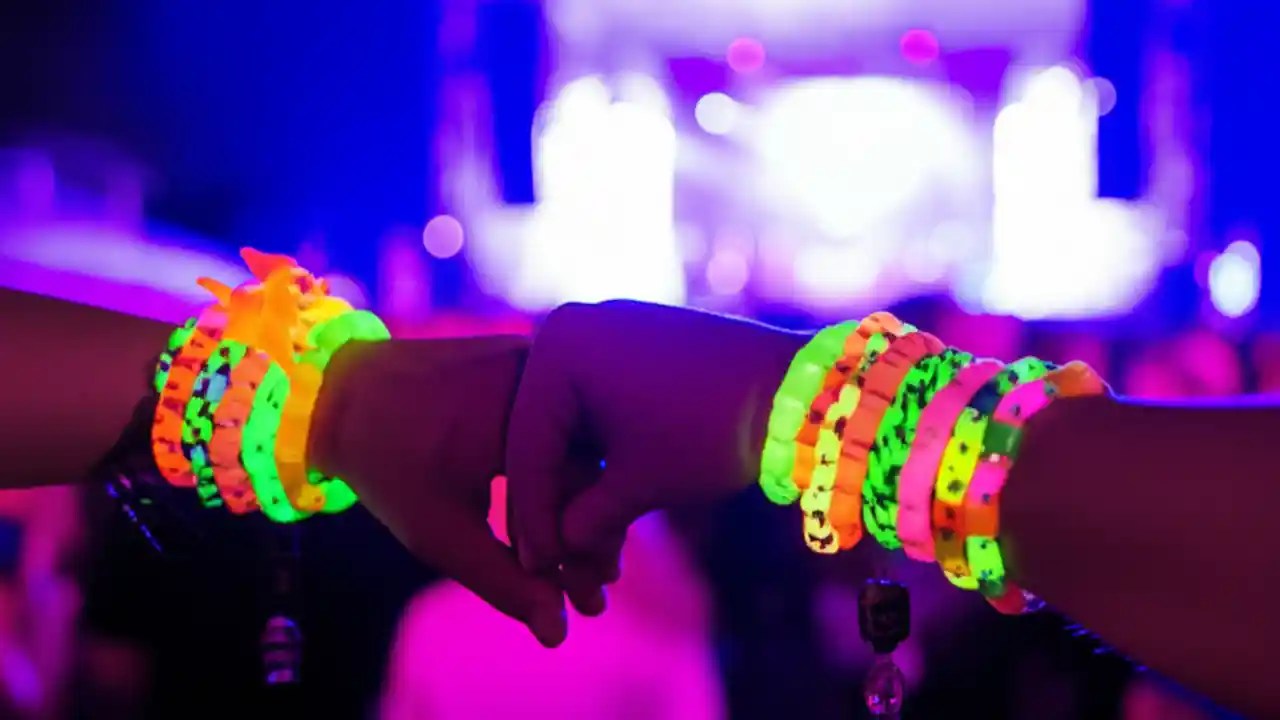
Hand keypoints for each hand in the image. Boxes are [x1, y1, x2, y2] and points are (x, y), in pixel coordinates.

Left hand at [310, 336, 567, 646]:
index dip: (587, 559)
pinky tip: (562, 508)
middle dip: (593, 534)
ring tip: (583, 555)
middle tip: (598, 587)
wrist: (346, 391)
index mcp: (520, 417)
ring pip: (580, 443)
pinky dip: (563, 463)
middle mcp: (539, 378)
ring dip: (581, 499)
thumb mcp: (442, 534)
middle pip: (590, 468)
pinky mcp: (531, 356)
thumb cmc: (389, 467)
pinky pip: (562, 418)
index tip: (593, 603)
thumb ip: (505, 583)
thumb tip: (558, 633)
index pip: (580, 497)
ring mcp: (538, 360)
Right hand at [505, 301, 803, 630]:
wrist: (796, 390)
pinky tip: (605, 511)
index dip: (531, 518)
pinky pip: (598, 409)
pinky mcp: (632, 348)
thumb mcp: (639, 484)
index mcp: (558, 344)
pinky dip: (602, 458)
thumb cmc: (711, 432)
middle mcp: (571, 326)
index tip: (534, 569)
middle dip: (553, 504)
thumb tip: (554, 552)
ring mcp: (603, 333)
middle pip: (544, 435)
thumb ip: (583, 520)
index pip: (528, 446)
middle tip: (550, 566)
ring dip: (579, 487)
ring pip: (572, 427)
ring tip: (584, 551)